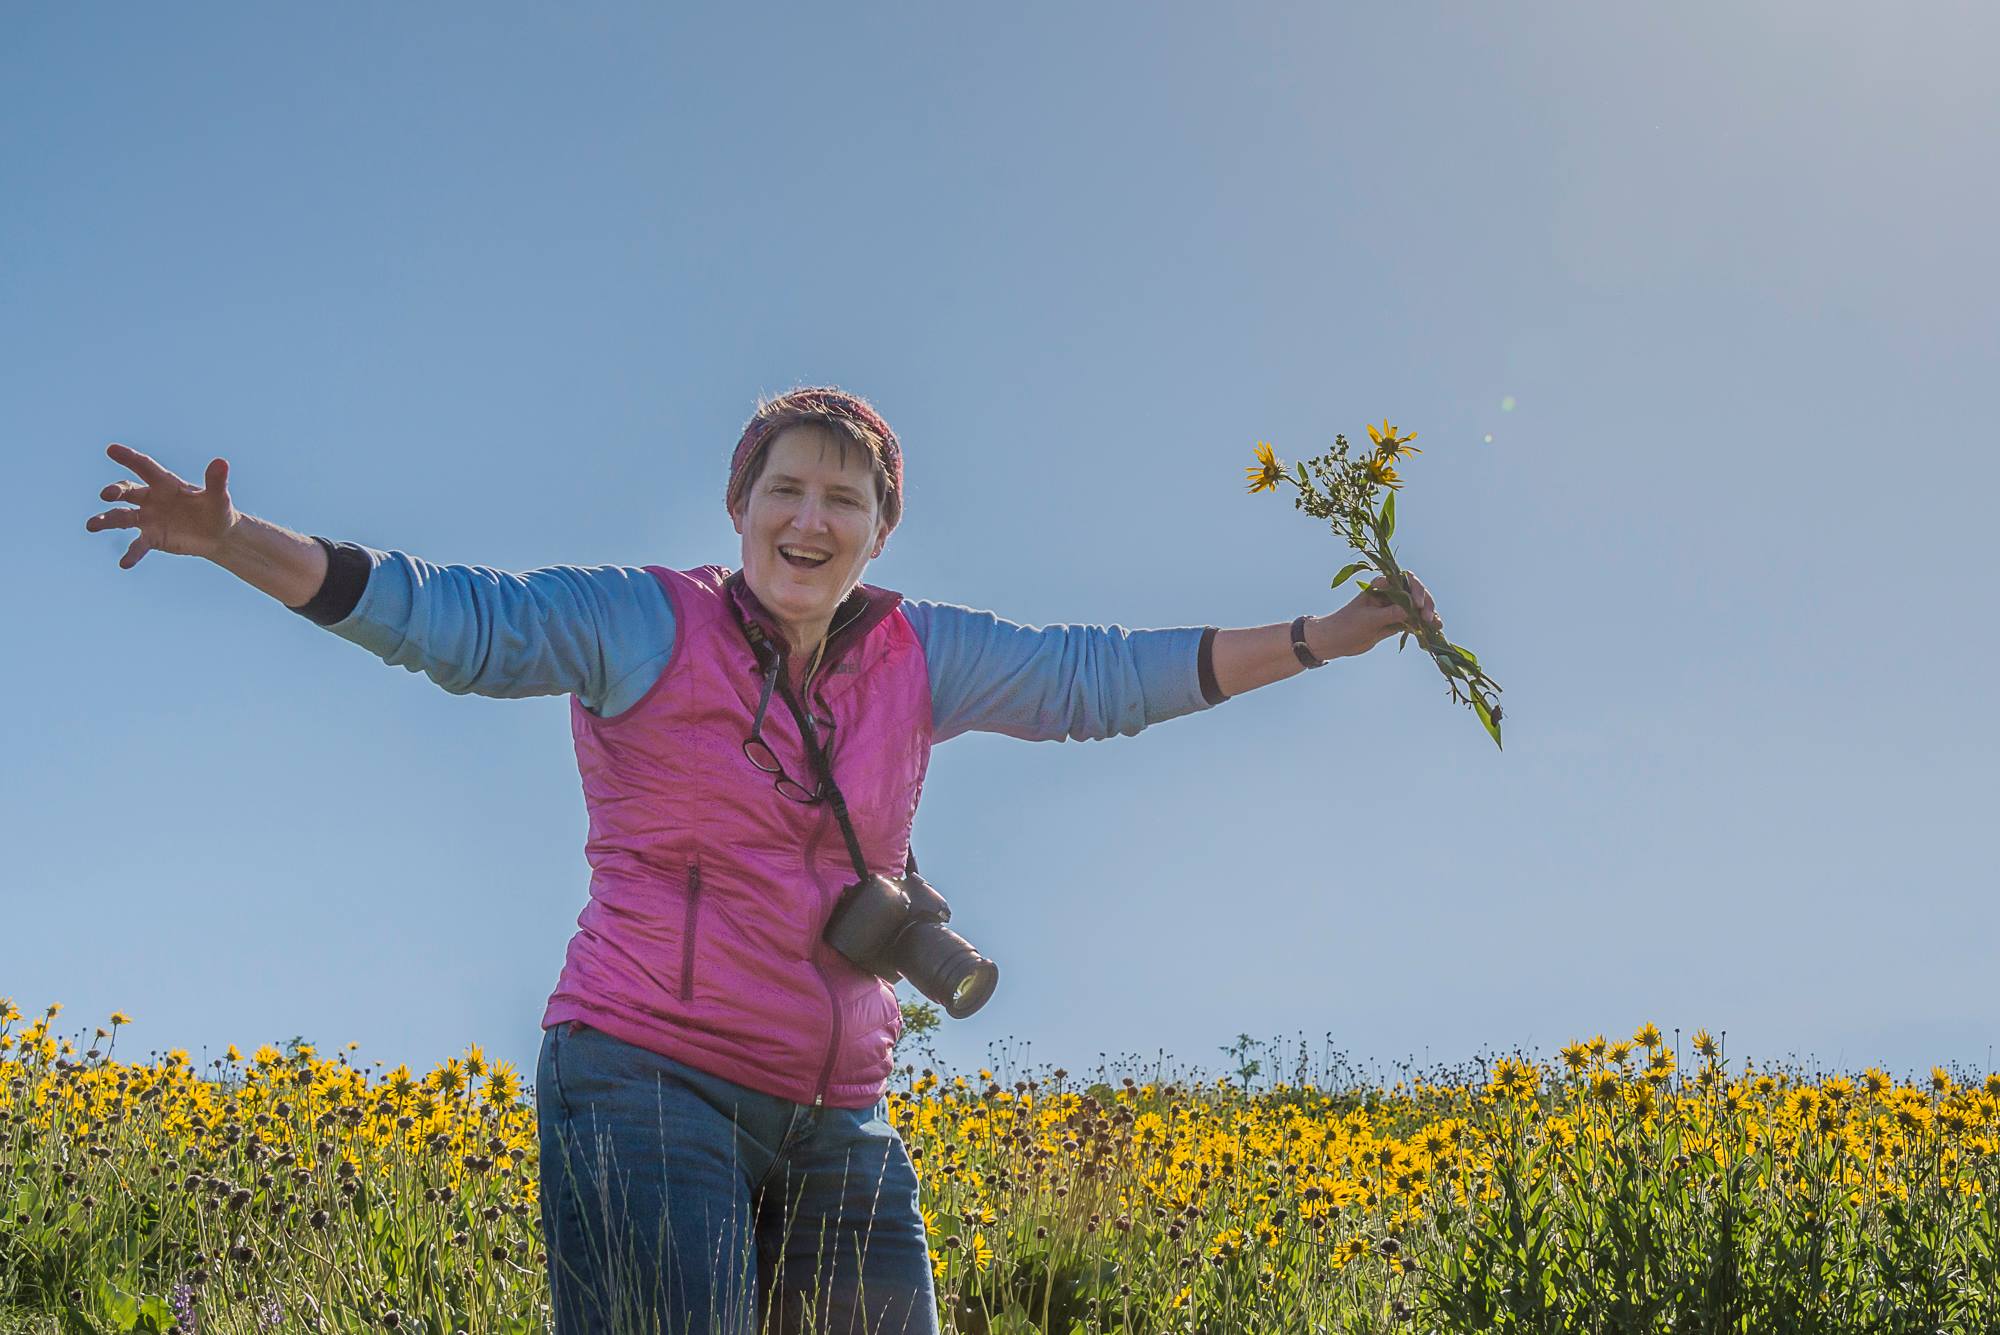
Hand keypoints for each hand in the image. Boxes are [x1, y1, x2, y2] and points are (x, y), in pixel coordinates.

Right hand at [85, 444, 239, 567]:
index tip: (111, 449)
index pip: (144, 467)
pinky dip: (132, 553)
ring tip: (92, 525)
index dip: (128, 457)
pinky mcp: (152, 538)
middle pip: (127, 491)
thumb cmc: (217, 510)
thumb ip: (216, 481)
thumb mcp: (218, 497)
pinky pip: (138, 545)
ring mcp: (149, 518)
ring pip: (122, 517)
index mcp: (166, 483)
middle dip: (115, 491)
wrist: (218, 535)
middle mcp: (151, 498)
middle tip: (106, 494)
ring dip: (106, 520)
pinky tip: (125, 563)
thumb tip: (221, 462)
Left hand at [1311, 571, 1441, 659]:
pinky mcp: (1394, 623)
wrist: (1334, 641)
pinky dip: (1422, 626)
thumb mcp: (1368, 619)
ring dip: (1427, 614)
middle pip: (1415, 593)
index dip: (1415, 589)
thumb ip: (1389, 614)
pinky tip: (1433, 630)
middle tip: (1428, 617)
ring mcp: (1393, 608)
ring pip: (1416, 608)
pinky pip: (1412, 622)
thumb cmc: (1346, 625)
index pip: (1404, 580)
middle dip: (1425, 603)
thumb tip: (1412, 610)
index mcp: (1380, 586)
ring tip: (1437, 624)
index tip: (1417, 604)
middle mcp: (1389, 594)